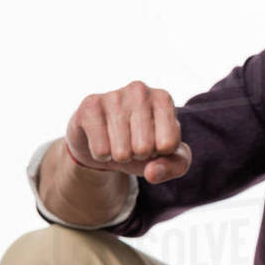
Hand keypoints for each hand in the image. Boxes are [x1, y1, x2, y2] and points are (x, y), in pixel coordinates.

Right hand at [65, 81, 191, 183]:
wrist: (106, 143)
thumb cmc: (145, 147)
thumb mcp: (170, 159)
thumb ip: (174, 166)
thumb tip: (152, 173)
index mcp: (163, 99)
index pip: (169, 144)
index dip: (161, 153)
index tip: (155, 142)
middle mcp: (140, 91)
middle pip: (144, 148)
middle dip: (139, 156)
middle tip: (134, 143)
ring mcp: (113, 96)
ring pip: (122, 152)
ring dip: (121, 156)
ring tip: (119, 142)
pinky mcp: (89, 106)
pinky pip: (101, 150)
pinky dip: (102, 155)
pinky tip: (103, 140)